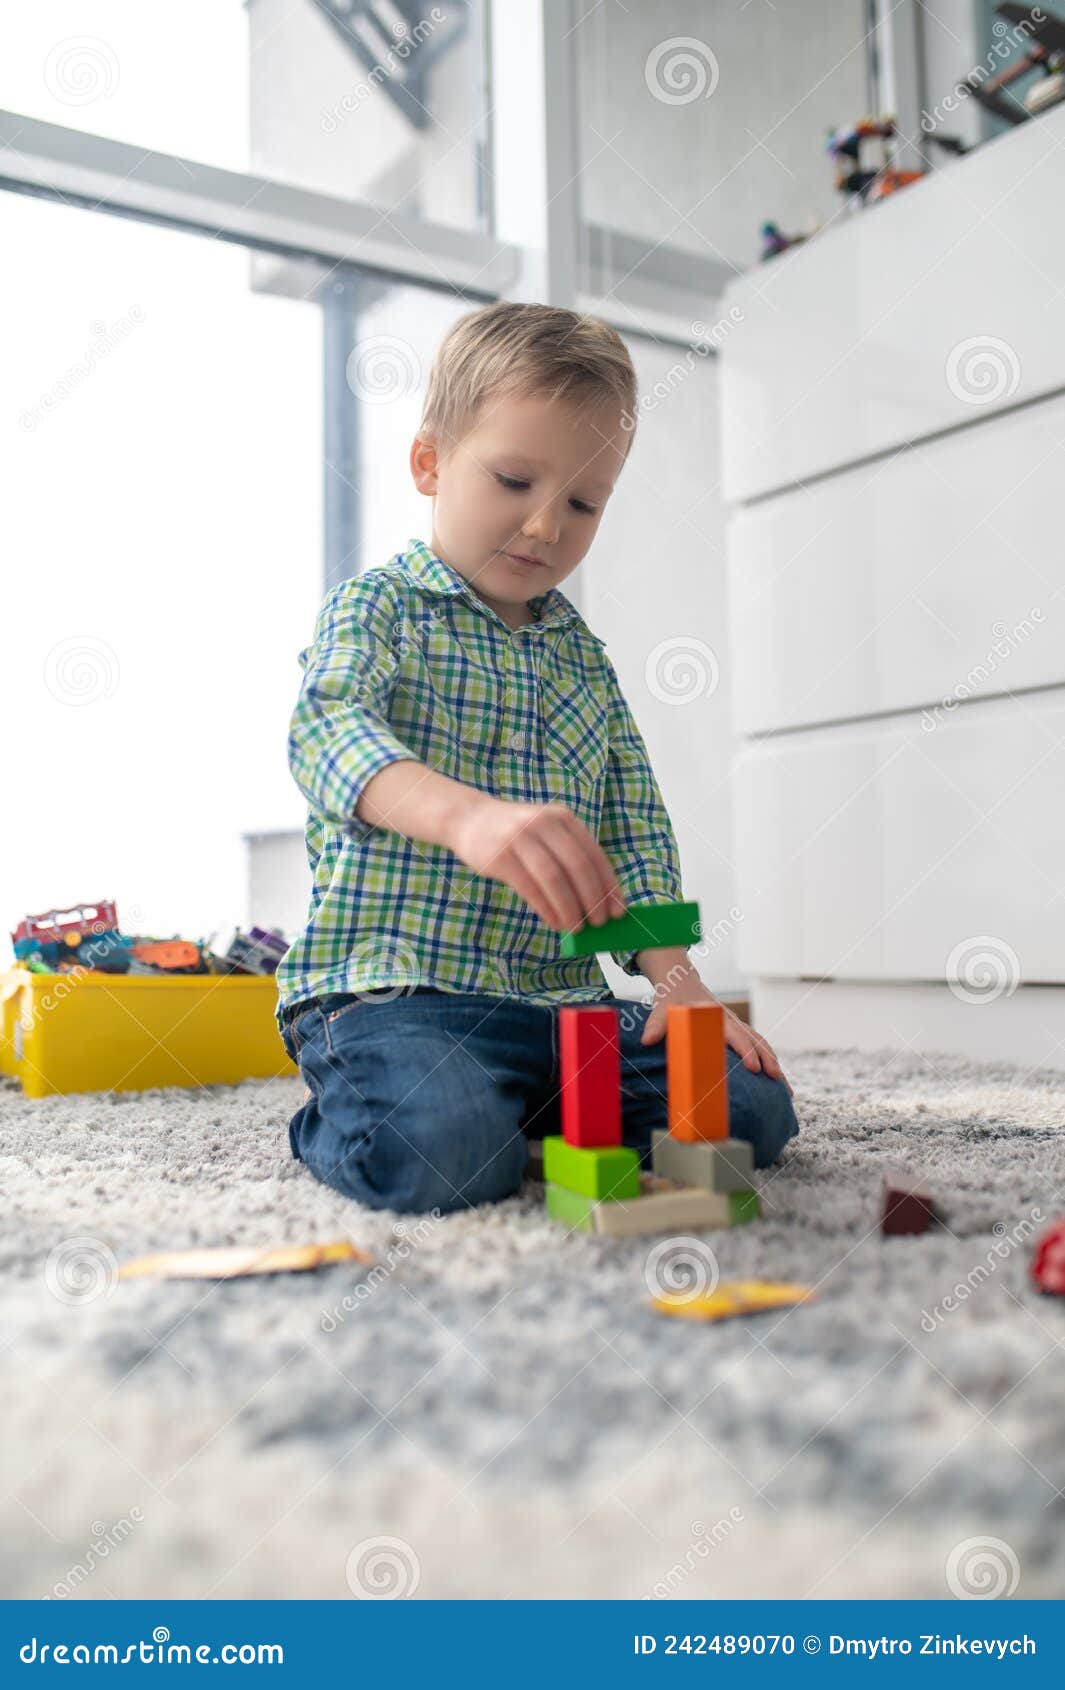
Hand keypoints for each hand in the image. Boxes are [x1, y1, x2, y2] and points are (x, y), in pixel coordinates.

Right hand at [446, 793, 625, 933]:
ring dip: (570, 908)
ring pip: (555, 879)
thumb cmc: (515, 834)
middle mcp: (545, 823)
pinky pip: (530, 888)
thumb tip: (596, 899)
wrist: (469, 819)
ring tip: (577, 927)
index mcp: (563, 819)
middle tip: (599, 923)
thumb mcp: (546, 832)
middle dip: (593, 899)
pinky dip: (547, 908)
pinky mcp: (501, 856)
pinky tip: (555, 922)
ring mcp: (521, 838)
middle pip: (578, 866)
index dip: (609, 885)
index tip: (618, 910)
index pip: (595, 855)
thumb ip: (568, 857)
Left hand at [639, 973, 792, 1093]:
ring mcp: (737, 1024)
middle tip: (776, 1080)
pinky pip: (759, 1045)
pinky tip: (778, 1079)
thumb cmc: (672, 1000)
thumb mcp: (662, 1011)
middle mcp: (730, 1020)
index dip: (745, 1051)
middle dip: (767, 1060)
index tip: (754, 1068)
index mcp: (714, 1016)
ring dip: (775, 1064)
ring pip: (762, 1044)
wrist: (681, 982)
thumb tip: (647, 1040)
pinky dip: (771, 1061)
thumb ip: (656, 1025)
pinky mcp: (739, 1031)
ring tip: (786, 1089)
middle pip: (755, 1040)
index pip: (734, 1034)